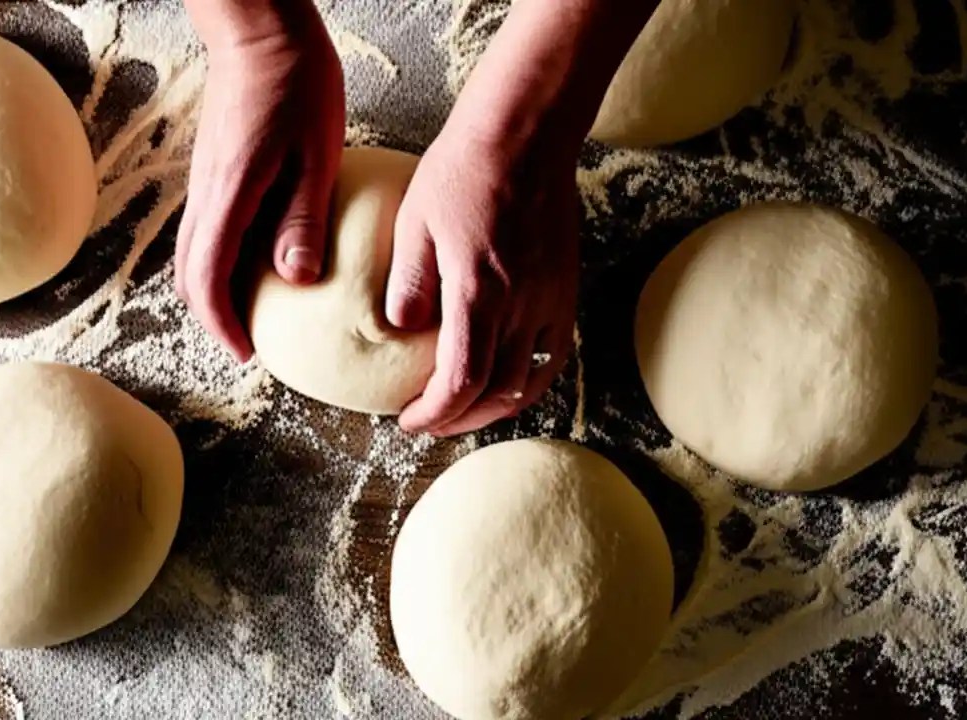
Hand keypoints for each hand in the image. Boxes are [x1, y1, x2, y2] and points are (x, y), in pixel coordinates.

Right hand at [175, 11, 343, 361]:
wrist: (260, 30)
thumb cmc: (296, 83)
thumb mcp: (317, 154)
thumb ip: (304, 217)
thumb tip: (296, 277)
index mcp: (230, 194)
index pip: (208, 276)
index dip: (222, 322)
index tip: (247, 351)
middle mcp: (206, 193)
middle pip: (188, 273)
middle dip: (212, 315)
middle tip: (249, 339)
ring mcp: (203, 180)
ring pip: (190, 252)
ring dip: (213, 288)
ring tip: (251, 309)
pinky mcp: (212, 169)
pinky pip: (204, 228)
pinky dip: (218, 259)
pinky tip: (255, 260)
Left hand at [385, 126, 580, 435]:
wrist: (525, 134)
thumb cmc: (463, 171)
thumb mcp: (415, 223)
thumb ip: (408, 283)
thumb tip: (399, 330)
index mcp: (480, 291)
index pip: (462, 381)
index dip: (435, 413)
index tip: (408, 419)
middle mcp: (523, 304)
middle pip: (497, 393)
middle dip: (459, 418)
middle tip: (428, 420)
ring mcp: (552, 299)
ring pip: (530, 381)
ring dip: (494, 407)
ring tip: (462, 409)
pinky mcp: (566, 290)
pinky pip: (553, 355)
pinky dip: (527, 382)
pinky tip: (504, 381)